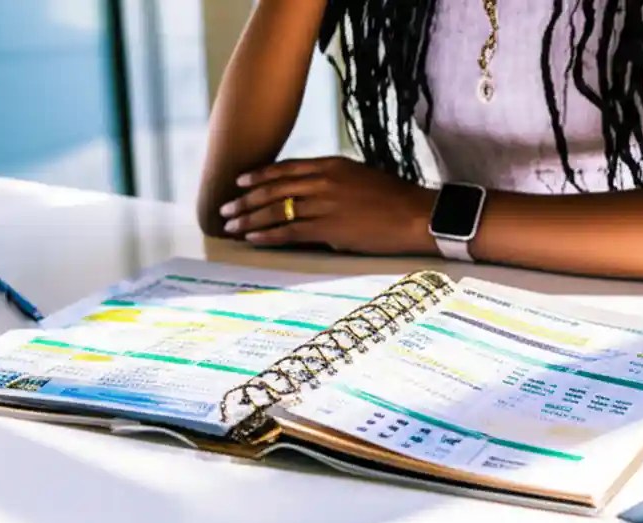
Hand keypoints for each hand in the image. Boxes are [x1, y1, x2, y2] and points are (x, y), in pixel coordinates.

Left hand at [219, 157, 438, 255]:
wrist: (417, 215)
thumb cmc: (394, 199)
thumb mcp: (360, 177)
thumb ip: (332, 181)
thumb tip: (310, 193)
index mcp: (331, 165)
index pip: (286, 168)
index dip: (259, 175)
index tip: (240, 182)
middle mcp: (324, 181)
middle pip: (274, 189)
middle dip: (245, 199)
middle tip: (225, 208)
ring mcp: (325, 204)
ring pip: (276, 210)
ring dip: (249, 218)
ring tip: (231, 226)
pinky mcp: (330, 228)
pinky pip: (290, 231)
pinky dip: (267, 234)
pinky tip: (252, 238)